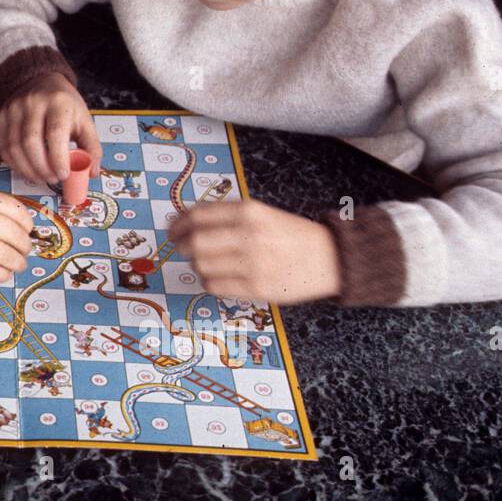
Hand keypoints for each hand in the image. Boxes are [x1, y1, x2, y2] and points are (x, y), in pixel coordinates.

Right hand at [0, 72, 101, 184]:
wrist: (41, 81)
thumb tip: (91, 173)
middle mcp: (33, 103)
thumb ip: (91, 147)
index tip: (63, 175)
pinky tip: (26, 170)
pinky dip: (14, 164)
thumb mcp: (84, 120)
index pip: (55, 132)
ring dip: (27, 169)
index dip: (58, 158)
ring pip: (14, 147)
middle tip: (52, 179)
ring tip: (41, 177)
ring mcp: (14, 109)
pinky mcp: (1, 116)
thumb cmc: (65, 105)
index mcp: (59, 102)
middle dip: (41, 168)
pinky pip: (3, 147)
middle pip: (31, 142)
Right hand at [0, 182, 33, 283]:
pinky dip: (1, 275)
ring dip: (17, 264)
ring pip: (9, 257)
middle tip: (22, 252)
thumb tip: (11, 225)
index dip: (28, 226)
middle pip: (18, 237)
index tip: (26, 232)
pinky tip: (1, 274)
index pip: (20, 213)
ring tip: (16, 265)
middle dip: (24, 248)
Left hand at [167, 200, 340, 303]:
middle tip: (179, 246)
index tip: (172, 228)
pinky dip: (208, 281)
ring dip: (197, 264)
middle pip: (195, 242)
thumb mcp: (260, 213)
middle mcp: (250, 236)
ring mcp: (253, 264)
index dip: (179, 223)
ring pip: (202, 266)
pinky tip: (217, 277)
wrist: (329, 258)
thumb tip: (183, 220)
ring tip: (205, 262)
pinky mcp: (257, 288)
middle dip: (181, 245)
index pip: (199, 215)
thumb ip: (225, 215)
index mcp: (250, 211)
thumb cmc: (289, 234)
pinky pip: (215, 286)